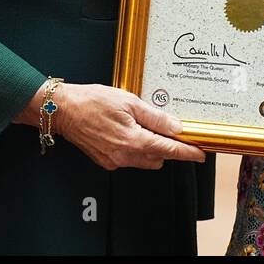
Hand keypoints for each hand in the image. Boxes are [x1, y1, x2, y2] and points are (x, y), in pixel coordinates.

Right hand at [50, 82, 206, 169]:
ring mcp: (114, 161)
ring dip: (151, 148)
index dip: (187, 153)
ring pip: (145, 160)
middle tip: (170, 130)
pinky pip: (129, 160)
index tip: (200, 154)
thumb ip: (155, 117)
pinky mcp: (106, 161)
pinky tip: (127, 132)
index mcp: (134, 141)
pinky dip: (135, 149)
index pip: (169, 150)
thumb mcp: (129, 102)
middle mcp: (125, 156)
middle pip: (159, 158)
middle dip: (168, 147)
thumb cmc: (92, 101)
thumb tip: (176, 127)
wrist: (63, 110)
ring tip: (143, 127)